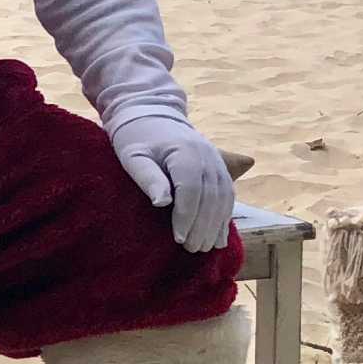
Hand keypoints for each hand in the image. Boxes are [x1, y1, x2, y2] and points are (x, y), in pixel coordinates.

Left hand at [107, 111, 235, 254]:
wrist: (152, 114)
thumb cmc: (136, 138)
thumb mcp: (133, 156)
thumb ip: (148, 177)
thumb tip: (162, 202)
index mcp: (185, 151)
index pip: (191, 189)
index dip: (186, 216)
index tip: (178, 238)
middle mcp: (207, 156)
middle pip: (211, 196)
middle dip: (203, 226)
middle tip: (191, 249)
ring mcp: (216, 161)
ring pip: (224, 198)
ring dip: (216, 225)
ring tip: (204, 248)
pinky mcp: (219, 168)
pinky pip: (228, 195)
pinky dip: (225, 217)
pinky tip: (219, 238)